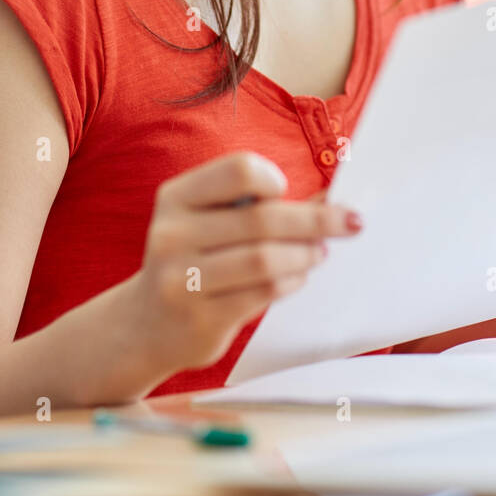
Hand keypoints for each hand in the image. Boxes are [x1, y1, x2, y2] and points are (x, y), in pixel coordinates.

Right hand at [126, 152, 361, 377]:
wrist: (145, 325)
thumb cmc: (195, 261)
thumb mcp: (209, 223)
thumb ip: (260, 204)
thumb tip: (332, 194)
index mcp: (176, 197)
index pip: (239, 170)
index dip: (273, 180)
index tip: (288, 192)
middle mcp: (172, 234)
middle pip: (262, 217)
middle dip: (316, 219)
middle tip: (350, 223)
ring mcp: (181, 278)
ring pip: (265, 258)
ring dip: (305, 253)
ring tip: (320, 252)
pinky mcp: (199, 317)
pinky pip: (262, 293)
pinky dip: (291, 281)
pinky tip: (298, 276)